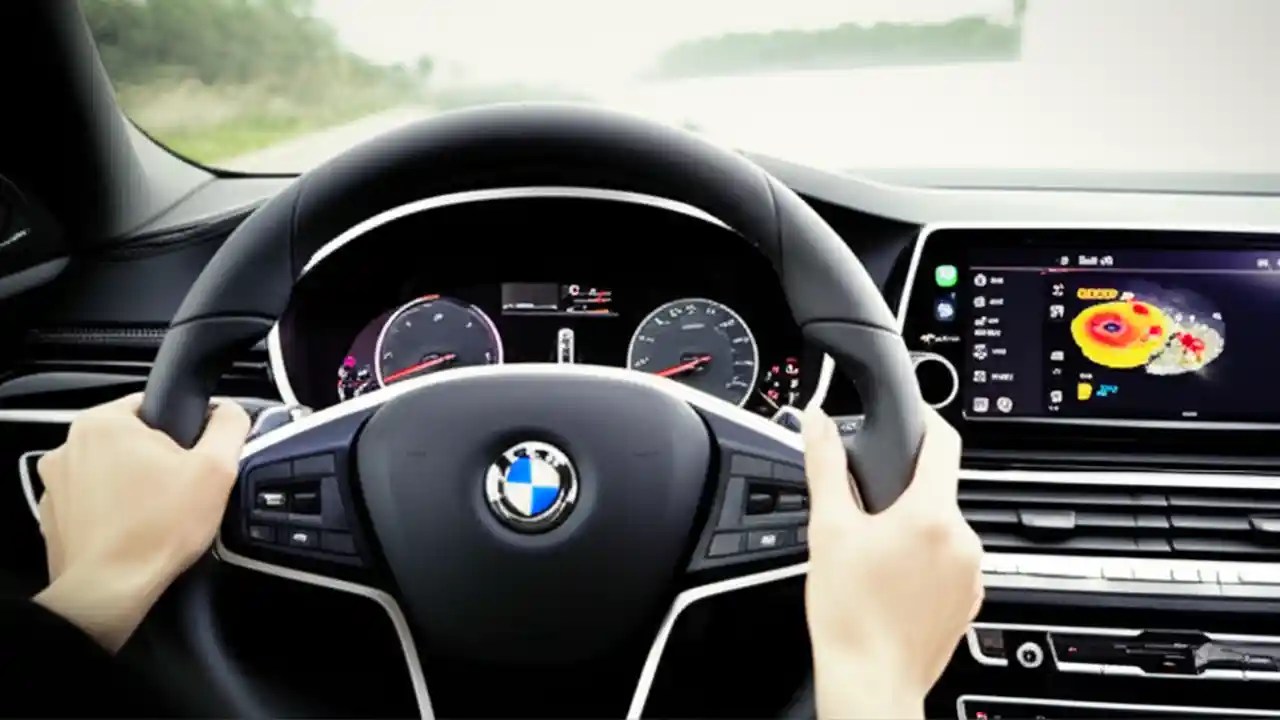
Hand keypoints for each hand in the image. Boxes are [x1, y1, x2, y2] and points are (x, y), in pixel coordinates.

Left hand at [34, 394, 249, 652]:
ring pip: (112, 471)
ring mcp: (56, 482)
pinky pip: (93, 501)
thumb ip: (229, 427)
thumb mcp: (215, 469)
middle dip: (158, 463)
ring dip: (134, 486)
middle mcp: (69, 445)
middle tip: (180, 493)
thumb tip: (230, 412)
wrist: (109, 590)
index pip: (154, 406)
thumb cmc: (158, 529)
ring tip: (158, 516)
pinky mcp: (53, 514)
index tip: (193, 462)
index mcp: (104, 422)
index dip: (183, 433)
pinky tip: (134, 530)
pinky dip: (113, 511)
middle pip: (132, 440)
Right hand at [802, 406, 981, 718]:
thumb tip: (818, 422)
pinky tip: (889, 582)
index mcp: (931, 514)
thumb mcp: (828, 529)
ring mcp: (971, 574)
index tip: (910, 415)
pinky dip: (923, 562)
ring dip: (912, 529)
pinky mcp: (968, 601)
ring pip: (942, 528)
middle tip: (863, 511)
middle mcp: (963, 540)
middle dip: (902, 491)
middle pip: (937, 489)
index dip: (925, 418)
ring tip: (871, 555)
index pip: (944, 440)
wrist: (870, 683)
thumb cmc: (849, 616)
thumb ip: (826, 466)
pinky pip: (949, 564)